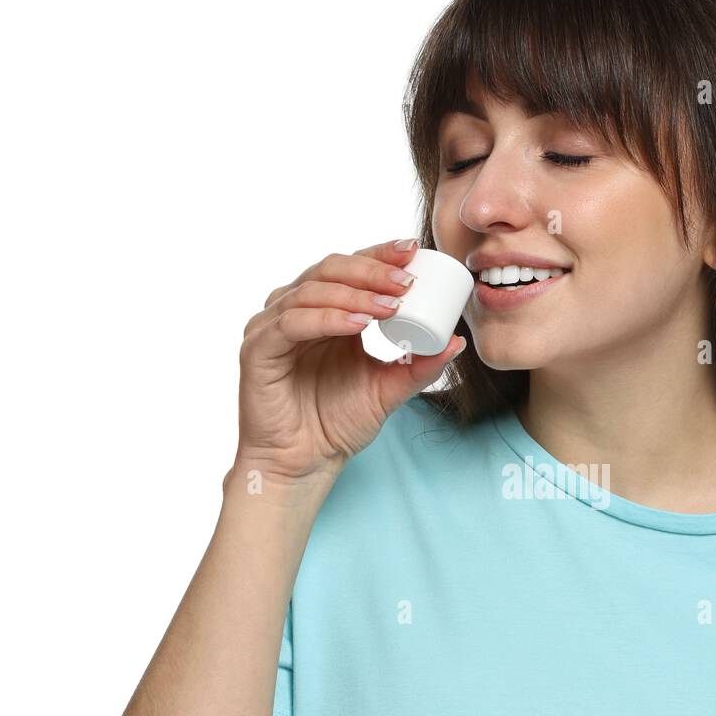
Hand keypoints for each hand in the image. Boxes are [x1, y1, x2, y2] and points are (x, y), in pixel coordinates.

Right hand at [236, 239, 467, 484]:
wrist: (306, 463)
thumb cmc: (337, 424)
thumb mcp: (388, 390)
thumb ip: (419, 367)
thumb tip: (457, 341)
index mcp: (326, 311)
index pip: (352, 267)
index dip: (381, 255)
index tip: (414, 252)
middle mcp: (296, 310)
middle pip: (330, 269)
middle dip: (372, 270)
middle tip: (406, 281)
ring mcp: (273, 327)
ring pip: (311, 291)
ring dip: (354, 294)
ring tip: (390, 305)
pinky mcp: (258, 350)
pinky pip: (291, 323)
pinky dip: (326, 319)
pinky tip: (357, 325)